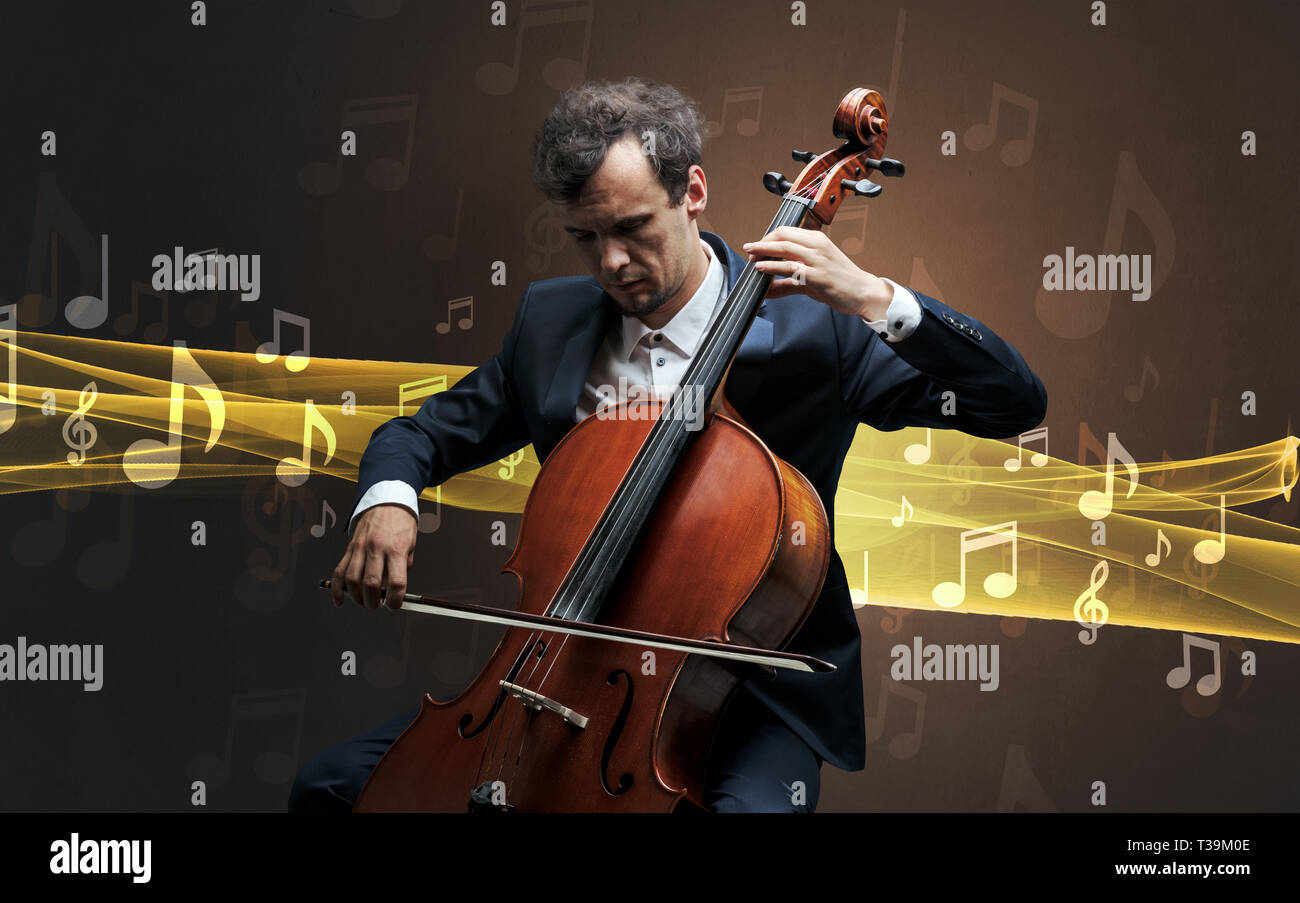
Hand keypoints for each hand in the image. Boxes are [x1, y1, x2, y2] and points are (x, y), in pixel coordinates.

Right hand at [331, 503, 417, 608]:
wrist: (387, 501)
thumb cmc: (401, 522)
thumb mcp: (410, 545)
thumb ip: (402, 567)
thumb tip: (393, 589)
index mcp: (396, 549)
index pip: (396, 583)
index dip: (395, 601)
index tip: (395, 605)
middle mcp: (376, 549)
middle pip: (371, 584)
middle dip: (373, 602)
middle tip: (378, 605)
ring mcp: (360, 548)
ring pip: (352, 580)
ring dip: (356, 597)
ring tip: (364, 602)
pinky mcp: (350, 548)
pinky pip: (339, 570)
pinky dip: (337, 588)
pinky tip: (339, 599)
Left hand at [743, 226, 891, 318]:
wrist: (863, 293)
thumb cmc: (839, 282)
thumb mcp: (811, 278)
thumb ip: (788, 283)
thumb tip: (767, 290)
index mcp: (817, 240)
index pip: (786, 231)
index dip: (768, 238)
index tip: (756, 248)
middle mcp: (817, 245)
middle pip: (783, 235)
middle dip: (762, 242)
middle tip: (749, 251)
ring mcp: (818, 260)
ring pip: (785, 248)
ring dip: (764, 251)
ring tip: (751, 256)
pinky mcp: (818, 276)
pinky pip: (790, 267)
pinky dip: (773, 267)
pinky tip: (761, 269)